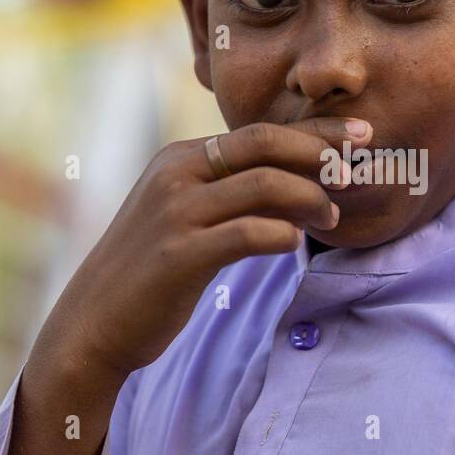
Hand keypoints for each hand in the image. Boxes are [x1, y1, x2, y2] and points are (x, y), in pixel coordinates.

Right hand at [25, 117, 371, 400]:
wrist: (94, 322)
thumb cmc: (152, 271)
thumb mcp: (185, 215)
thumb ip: (231, 193)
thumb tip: (302, 183)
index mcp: (180, 158)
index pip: (259, 132)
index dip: (315, 131)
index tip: (361, 136)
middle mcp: (176, 174)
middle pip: (266, 144)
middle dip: (322, 150)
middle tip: (357, 167)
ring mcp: (175, 212)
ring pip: (265, 185)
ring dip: (311, 199)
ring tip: (331, 217)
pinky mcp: (178, 254)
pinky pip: (248, 234)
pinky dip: (282, 235)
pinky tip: (294, 245)